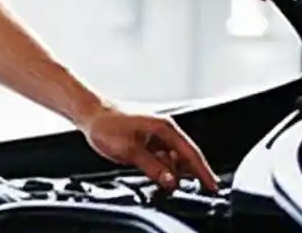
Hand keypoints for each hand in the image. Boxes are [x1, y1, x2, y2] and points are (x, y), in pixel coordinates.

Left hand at [78, 104, 220, 192]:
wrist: (89, 113)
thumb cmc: (106, 125)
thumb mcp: (130, 150)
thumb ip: (152, 167)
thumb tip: (172, 181)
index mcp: (164, 127)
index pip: (191, 153)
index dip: (203, 171)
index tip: (212, 186)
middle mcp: (163, 128)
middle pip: (184, 156)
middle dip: (187, 173)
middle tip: (184, 189)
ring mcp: (155, 133)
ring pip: (172, 157)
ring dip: (172, 171)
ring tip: (165, 182)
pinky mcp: (147, 138)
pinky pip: (161, 155)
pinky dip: (162, 166)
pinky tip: (156, 174)